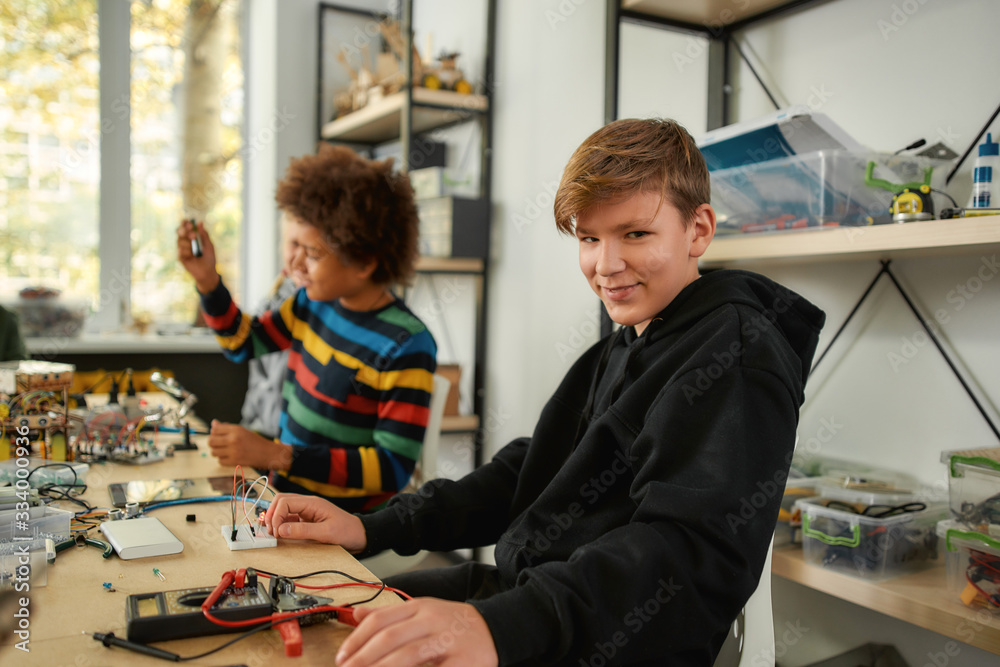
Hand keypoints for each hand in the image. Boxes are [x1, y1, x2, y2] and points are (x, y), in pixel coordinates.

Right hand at [176, 218, 219, 292]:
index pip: (186, 229)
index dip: (185, 224)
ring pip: (180, 240)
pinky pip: (181, 250)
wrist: (208, 272)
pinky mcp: (181, 257)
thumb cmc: (209, 259)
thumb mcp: (208, 245)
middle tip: (191, 230)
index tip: (187, 220)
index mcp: (192, 239)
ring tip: (193, 242)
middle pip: (180, 233)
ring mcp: (183, 250)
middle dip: (185, 230)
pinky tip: (191, 254)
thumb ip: (204, 234)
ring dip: (187, 241)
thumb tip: (200, 222)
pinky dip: (186, 250)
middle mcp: (186, 243)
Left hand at [208, 420, 291, 470]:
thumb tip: (213, 424)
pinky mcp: (234, 461)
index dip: (214, 433)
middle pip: (211, 441)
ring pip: (214, 452)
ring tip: (225, 451)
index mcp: (236, 430)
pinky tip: (230, 457)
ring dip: (218, 452)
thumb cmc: (256, 441)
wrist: (268, 453)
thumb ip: (227, 428)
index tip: (218, 436)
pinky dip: (223, 460)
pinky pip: (220, 461)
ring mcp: (233, 451)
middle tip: (219, 445)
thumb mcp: (242, 431)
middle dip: (213, 443)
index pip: (215, 429)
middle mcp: (233, 439)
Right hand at [263, 492, 366, 551]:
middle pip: (281, 501)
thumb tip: (281, 530)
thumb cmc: (347, 531)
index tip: (275, 531)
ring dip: (275, 519)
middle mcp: (308, 505)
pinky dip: (282, 524)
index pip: (285, 501)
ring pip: (284, 509)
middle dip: (272, 515)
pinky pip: (290, 518)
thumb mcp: (326, 533)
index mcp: (312, 503)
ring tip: (273, 533)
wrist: (360, 535)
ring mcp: (307, 512)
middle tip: (270, 531)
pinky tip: (281, 533)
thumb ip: (303, 531)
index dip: (275, 515)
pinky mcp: (307, 520)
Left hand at [336, 599, 497, 666]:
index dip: (356, 639)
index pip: (380, 619)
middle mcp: (432, 620)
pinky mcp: (462, 661)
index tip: (342, 657)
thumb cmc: (454, 625)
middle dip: (362, 658)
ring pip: (407, 654)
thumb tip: (356, 615)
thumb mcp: (423, 611)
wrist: (496, 629)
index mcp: (420, 607)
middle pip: (389, 637)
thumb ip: (391, 615)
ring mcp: (447, 640)